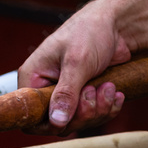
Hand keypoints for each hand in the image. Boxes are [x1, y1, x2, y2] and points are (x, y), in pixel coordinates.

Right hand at [19, 1, 133, 134]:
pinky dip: (107, 108)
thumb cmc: (90, 32)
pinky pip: (93, 116)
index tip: (69, 117)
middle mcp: (46, 89)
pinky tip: (115, 92)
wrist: (117, 25)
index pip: (30, 114)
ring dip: (98, 109)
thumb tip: (56, 121)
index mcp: (33, 78)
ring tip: (109, 87)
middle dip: (82, 113)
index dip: (49, 122)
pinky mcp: (84, 96)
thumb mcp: (77, 62)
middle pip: (57, 122)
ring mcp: (66, 94)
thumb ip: (66, 93)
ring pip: (78, 121)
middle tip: (95, 91)